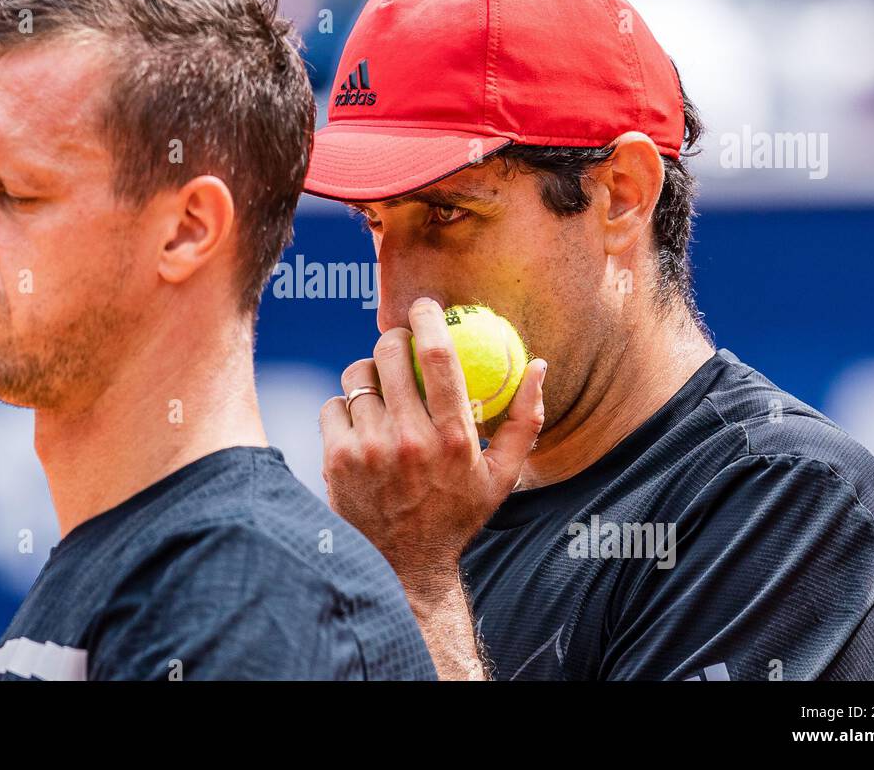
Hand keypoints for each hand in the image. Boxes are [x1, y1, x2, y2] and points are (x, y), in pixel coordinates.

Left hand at [319, 297, 547, 597]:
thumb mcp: (502, 477)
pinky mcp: (336, 459)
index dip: (428, 319)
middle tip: (398, 343)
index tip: (425, 306)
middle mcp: (409, 440)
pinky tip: (361, 423)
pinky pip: (334, 404)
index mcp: (453, 439)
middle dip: (393, 338)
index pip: (438, 357)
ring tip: (381, 391)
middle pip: (389, 354)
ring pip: (357, 376)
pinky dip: (346, 406)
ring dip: (369, 373)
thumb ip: (526, 420)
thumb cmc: (456, 516)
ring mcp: (369, 449)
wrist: (401, 566)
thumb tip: (540, 365)